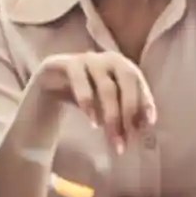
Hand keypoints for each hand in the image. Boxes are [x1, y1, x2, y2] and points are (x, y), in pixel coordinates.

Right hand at [32, 52, 156, 153]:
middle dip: (131, 108)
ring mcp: (86, 59)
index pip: (138, 80)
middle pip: (127, 78)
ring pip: (106, 85)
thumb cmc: (84, 98)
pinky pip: (80, 82)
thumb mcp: (106, 106)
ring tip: (113, 138)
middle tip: (130, 136)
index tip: (149, 123)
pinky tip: (93, 122)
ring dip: (112, 115)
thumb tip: (141, 129)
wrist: (46, 89)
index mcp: (121, 65)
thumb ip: (122, 113)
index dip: (145, 99)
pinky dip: (89, 103)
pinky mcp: (65, 64)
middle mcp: (107, 58)